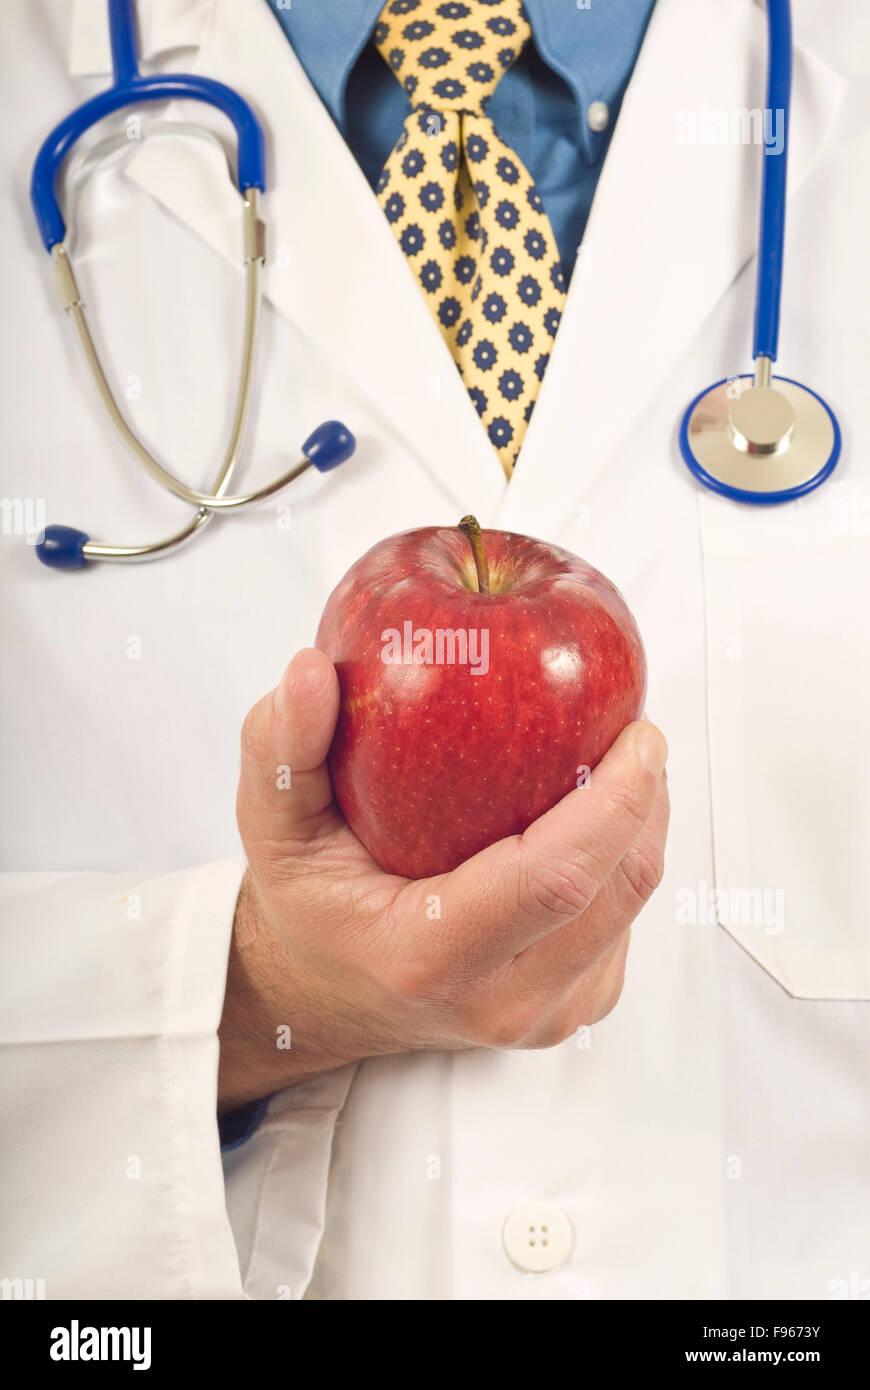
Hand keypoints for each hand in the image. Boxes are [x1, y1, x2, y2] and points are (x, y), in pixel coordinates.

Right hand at [218, 649, 668, 1110]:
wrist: (330, 992)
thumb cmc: (310, 902)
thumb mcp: (273, 823)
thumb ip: (282, 745)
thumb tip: (311, 670)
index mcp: (428, 956)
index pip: (553, 880)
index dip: (614, 802)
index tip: (636, 732)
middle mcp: (500, 1001)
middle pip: (616, 889)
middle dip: (645, 798)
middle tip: (632, 727)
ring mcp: (546, 1016)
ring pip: (633, 904)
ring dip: (643, 823)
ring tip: (616, 758)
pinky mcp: (577, 1009)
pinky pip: (625, 921)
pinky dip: (625, 856)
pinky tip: (598, 811)